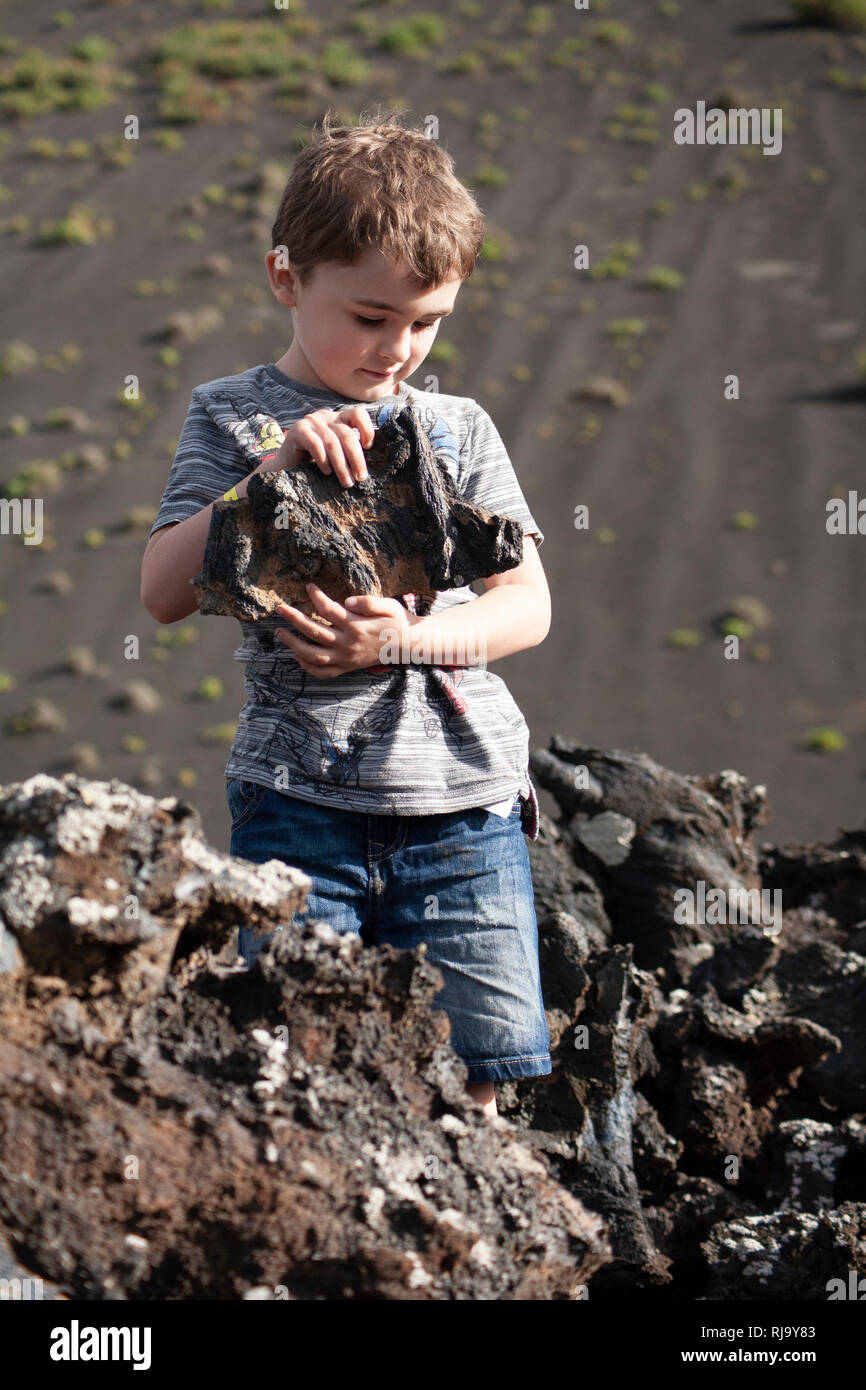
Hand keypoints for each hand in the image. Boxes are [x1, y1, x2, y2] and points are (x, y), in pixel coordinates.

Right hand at [267, 406, 374, 487]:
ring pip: (333, 442)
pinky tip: (327, 472)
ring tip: (346, 482)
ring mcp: (311, 421)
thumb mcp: (334, 453)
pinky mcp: (298, 430)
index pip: (358, 413)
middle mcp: (325, 416)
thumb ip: (347, 451)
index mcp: (337, 418)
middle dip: (356, 458)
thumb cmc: (313, 462)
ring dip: (342, 465)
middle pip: (347, 434)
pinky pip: (316, 445)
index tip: (369, 447)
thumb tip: (365, 467)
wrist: (284, 466)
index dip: (367, 429)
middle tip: (360, 478)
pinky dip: (324, 461)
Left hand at [274, 583, 416, 677]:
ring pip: (313, 655)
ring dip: (293, 644)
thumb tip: (347, 602)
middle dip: (294, 619)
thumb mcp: (389, 605)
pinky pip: (323, 672)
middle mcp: (348, 645)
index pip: (328, 610)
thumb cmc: (397, 621)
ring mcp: (346, 659)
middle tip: (279, 608)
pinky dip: (308, 666)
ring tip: (280, 632)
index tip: (308, 586)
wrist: (408, 645)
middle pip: (314, 632)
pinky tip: (297, 655)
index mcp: (357, 626)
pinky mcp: (347, 668)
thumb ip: (368, 602)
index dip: (316, 597)